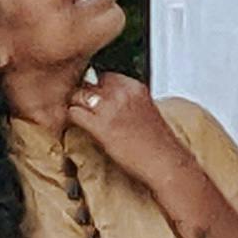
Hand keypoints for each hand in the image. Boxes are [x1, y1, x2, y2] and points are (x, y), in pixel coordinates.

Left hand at [65, 68, 192, 193]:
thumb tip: (107, 100)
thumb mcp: (145, 110)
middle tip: (86, 111)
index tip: (97, 100)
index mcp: (135, 87)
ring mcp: (110, 108)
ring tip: (82, 120)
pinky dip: (73, 120)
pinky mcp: (101, 126)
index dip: (98, 88)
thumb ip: (126, 100)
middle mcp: (122, 93)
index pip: (105, 75)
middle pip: (89, 82)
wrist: (165, 162)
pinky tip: (80, 128)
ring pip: (78, 95)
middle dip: (85, 96)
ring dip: (77, 107)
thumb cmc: (157, 143)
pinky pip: (74, 113)